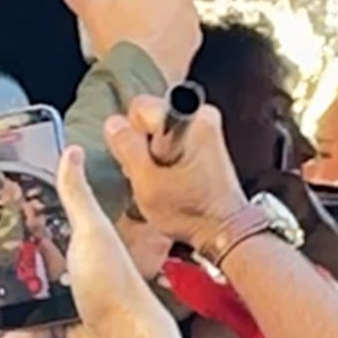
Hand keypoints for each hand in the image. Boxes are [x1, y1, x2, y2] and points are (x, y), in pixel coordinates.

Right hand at [0, 143, 185, 337]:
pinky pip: (28, 328)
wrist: (128, 336)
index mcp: (68, 234)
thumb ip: (76, 195)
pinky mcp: (59, 323)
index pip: (25, 213)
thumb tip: (71, 152)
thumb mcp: (91, 232)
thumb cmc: (114, 283)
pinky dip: (12, 337)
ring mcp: (60, 293)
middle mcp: (63, 261)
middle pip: (12, 255)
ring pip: (14, 293)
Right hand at [62, 0, 200, 82]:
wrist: (139, 80)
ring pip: (174, 2)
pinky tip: (151, 44)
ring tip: (138, 26)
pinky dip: (169, 32)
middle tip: (127, 0)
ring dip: (160, 9)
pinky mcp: (194, 37)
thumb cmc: (121, 45)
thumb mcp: (90, 14)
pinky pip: (181, 27)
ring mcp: (188, 14)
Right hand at [100, 95, 253, 260]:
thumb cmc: (192, 212)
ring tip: (166, 180)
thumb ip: (127, 148)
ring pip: (157, 128)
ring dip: (153, 154)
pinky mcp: (207, 139)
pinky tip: (172, 178)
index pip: (139, 108)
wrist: (224, 229)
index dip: (133, 138)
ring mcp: (207, 126)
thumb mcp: (148, 184)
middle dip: (143, 146)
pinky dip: (165, 157)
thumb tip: (113, 124)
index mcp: (191, 121)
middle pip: (148, 116)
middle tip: (155, 175)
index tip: (146, 162)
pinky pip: (169, 137)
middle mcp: (203, 116)